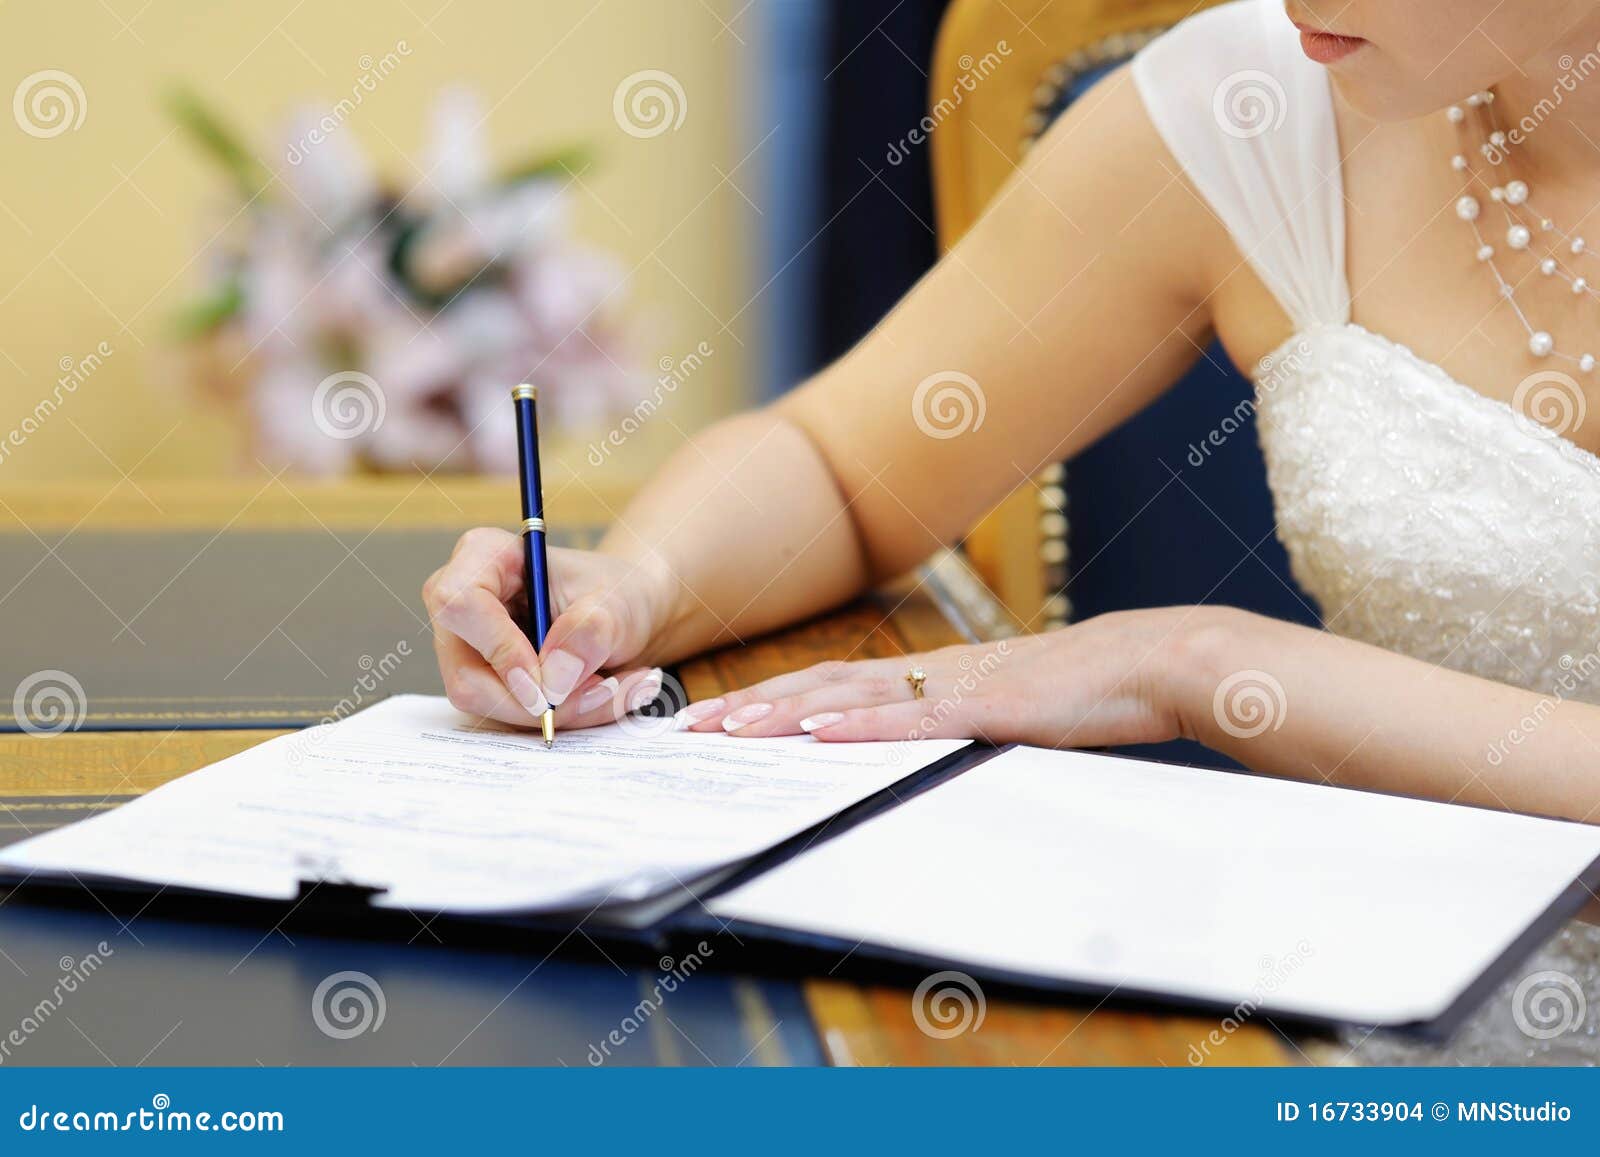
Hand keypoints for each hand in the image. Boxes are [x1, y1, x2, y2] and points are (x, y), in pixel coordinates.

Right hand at [423, 528, 675, 729]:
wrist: (626, 615)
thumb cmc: (616, 592)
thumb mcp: (618, 602)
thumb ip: (590, 630)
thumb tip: (553, 679)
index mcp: (483, 557)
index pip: (459, 604)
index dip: (500, 649)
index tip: (548, 683)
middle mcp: (461, 605)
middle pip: (467, 676)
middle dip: (540, 699)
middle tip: (603, 689)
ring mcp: (467, 650)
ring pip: (490, 706)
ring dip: (561, 711)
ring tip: (614, 685)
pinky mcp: (484, 684)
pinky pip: (510, 719)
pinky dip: (564, 717)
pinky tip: (601, 692)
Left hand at [675, 609, 1199, 747]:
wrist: (1148, 662)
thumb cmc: (1083, 693)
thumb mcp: (1004, 716)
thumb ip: (954, 730)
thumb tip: (911, 755)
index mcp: (929, 676)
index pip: (833, 687)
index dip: (772, 700)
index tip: (720, 718)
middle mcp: (928, 672)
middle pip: (822, 686)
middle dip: (752, 705)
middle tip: (692, 725)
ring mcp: (954, 685)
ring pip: (851, 697)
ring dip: (785, 712)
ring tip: (730, 726)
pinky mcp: (985, 705)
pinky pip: (910, 717)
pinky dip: (859, 725)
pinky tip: (818, 733)